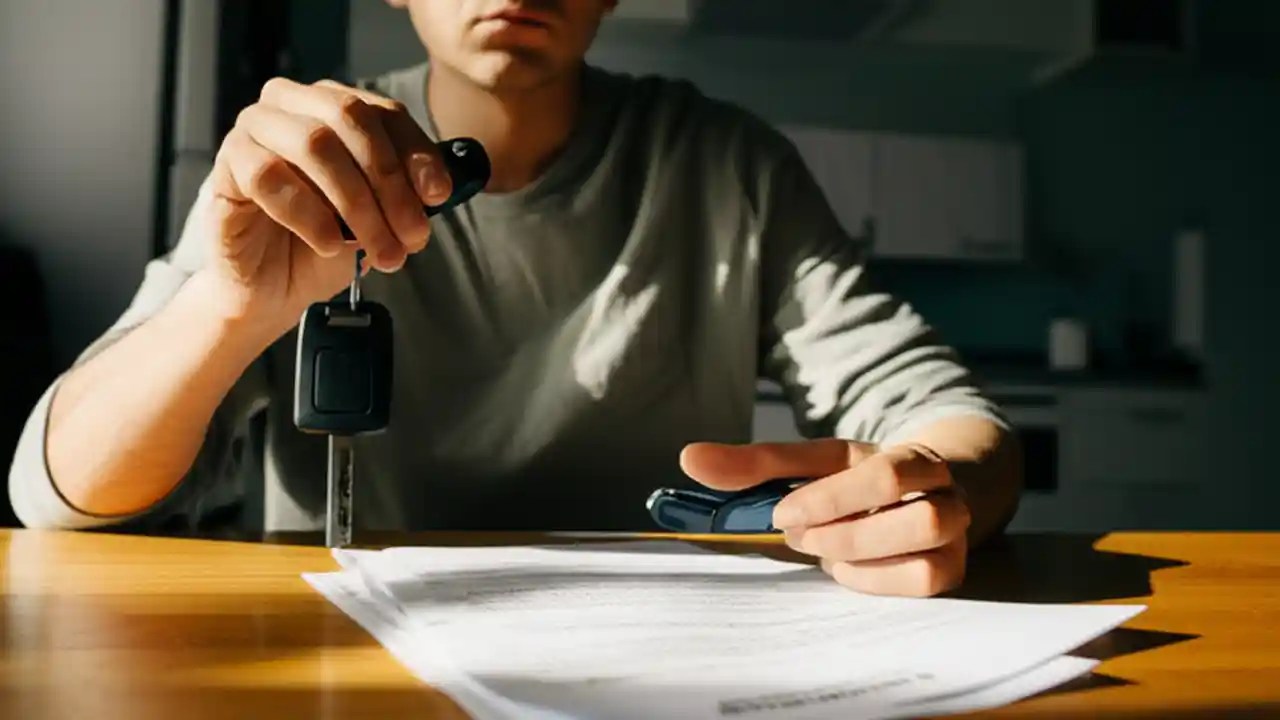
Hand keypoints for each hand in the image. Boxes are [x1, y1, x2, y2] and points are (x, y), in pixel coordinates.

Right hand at [203, 77, 452, 334]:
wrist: (271, 290)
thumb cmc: (325, 243)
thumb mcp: (379, 216)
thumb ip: (405, 193)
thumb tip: (438, 188)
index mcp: (333, 106)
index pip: (384, 113)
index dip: (416, 153)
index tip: (439, 196)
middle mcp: (291, 106)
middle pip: (350, 119)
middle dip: (390, 182)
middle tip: (411, 235)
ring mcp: (253, 131)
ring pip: (313, 144)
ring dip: (357, 203)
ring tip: (378, 249)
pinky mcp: (226, 168)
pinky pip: (269, 176)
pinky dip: (309, 214)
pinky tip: (330, 244)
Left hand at [680, 439, 970, 596]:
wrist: (921, 495)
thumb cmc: (855, 481)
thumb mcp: (809, 464)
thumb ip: (754, 462)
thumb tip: (689, 458)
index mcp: (912, 457)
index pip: (885, 475)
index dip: (829, 499)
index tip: (781, 512)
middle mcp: (947, 496)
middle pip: (918, 520)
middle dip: (847, 533)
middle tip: (798, 535)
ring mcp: (954, 539)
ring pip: (924, 559)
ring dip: (859, 559)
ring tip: (821, 550)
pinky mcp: (949, 572)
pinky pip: (922, 584)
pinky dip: (873, 581)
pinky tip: (844, 569)